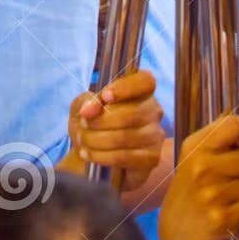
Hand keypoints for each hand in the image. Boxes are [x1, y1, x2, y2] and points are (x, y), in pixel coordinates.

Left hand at [65, 69, 165, 190]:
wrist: (93, 156)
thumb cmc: (92, 126)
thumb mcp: (83, 107)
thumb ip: (86, 102)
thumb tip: (90, 109)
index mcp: (141, 92)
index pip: (145, 82)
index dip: (126, 88)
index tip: (105, 96)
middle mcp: (153, 111)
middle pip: (132, 113)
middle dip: (101, 121)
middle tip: (84, 125)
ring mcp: (155, 135)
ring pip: (126, 136)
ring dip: (97, 140)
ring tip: (84, 141)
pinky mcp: (151, 158)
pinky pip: (126, 157)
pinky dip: (102, 156)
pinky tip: (89, 154)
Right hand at [159, 114, 238, 239]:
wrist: (176, 234)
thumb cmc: (191, 191)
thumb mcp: (194, 157)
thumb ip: (218, 136)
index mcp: (195, 148)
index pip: (234, 124)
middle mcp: (201, 168)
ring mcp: (211, 194)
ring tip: (236, 193)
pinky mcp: (221, 218)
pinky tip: (235, 209)